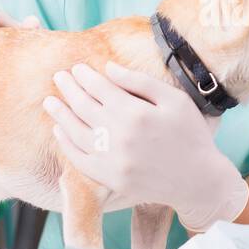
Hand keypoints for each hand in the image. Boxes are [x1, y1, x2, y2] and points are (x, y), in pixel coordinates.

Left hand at [43, 61, 248, 231]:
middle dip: (68, 89)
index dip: (85, 76)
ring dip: (60, 114)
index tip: (76, 68)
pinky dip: (66, 144)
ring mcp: (113, 160)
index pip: (99, 88)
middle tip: (58, 77)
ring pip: (76, 132)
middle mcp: (120, 136)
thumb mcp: (174, 100)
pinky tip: (59, 131)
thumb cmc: (190, 134)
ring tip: (50, 102)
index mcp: (136, 113)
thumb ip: (140, 82)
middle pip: (83, 107)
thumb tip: (108, 68)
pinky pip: (79, 159)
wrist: (198, 180)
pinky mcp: (110, 179)